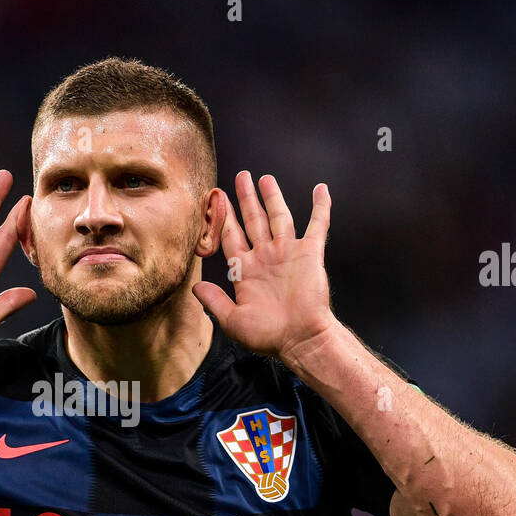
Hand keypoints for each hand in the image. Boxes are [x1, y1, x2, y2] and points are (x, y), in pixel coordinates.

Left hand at [192, 172, 338, 360]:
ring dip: (273, 196)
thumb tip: (195, 286)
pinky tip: (320, 189)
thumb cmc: (269, 335)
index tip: (216, 199)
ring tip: (265, 178)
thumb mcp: (233, 320)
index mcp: (246, 271)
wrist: (300, 338)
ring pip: (279, 216)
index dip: (223, 218)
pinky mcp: (310, 253)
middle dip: (246, 198)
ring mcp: (288, 253)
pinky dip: (320, 207)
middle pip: (253, 220)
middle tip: (241, 176)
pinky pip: (317, 225)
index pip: (231, 237)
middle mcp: (265, 257)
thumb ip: (214, 301)